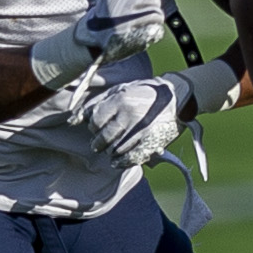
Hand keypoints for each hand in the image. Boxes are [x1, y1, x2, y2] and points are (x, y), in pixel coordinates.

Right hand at [73, 0, 166, 63]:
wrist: (90, 37)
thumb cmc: (107, 10)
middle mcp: (119, 2)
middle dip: (152, 4)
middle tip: (141, 10)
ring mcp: (125, 20)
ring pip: (157, 13)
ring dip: (154, 18)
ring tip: (141, 21)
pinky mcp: (131, 37)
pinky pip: (155, 29)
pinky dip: (153, 31)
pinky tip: (143, 31)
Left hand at [73, 75, 189, 167]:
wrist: (178, 96)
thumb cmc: (146, 92)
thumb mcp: (121, 90)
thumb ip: (97, 103)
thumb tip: (74, 120)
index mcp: (120, 100)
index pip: (95, 121)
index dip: (94, 127)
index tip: (97, 128)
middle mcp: (129, 115)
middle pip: (104, 138)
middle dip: (99, 143)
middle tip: (100, 144)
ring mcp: (141, 130)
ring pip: (116, 149)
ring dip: (111, 152)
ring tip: (112, 150)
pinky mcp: (152, 141)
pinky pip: (131, 158)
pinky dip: (121, 162)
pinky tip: (118, 161)